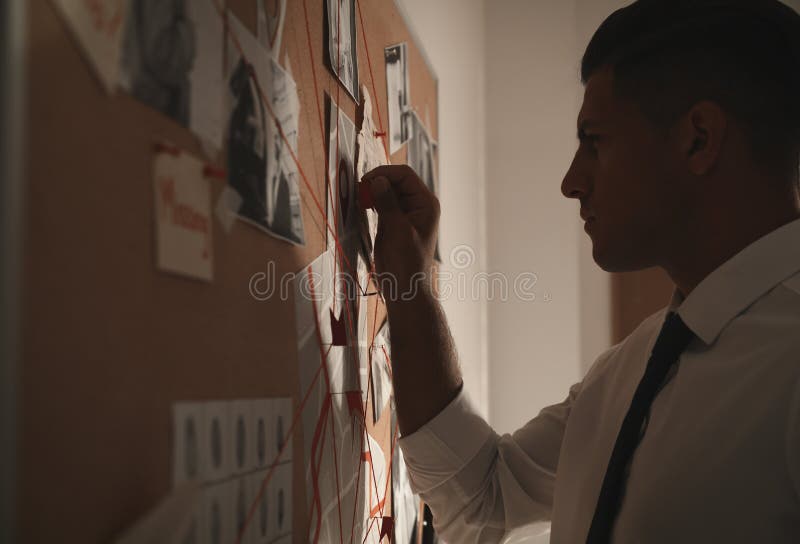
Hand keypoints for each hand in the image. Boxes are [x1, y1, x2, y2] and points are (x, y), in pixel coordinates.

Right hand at [362, 165, 440, 299]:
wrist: (404, 287)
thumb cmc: (407, 262)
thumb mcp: (397, 230)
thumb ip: (388, 203)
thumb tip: (377, 180)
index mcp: (426, 203)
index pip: (405, 175)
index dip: (384, 173)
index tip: (365, 181)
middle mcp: (418, 205)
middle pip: (396, 181)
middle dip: (378, 182)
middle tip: (359, 191)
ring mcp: (406, 213)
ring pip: (388, 191)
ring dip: (374, 192)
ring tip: (361, 199)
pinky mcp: (395, 221)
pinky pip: (383, 204)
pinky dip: (373, 202)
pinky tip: (364, 207)